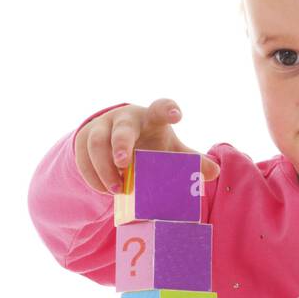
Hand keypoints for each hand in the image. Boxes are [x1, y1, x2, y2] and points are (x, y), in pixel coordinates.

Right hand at [74, 97, 220, 194]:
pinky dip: (92, 175)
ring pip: (96, 143)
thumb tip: (215, 171)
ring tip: (117, 189)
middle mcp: (125, 119)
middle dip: (121, 145)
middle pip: (122, 128)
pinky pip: (83, 157)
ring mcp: (102, 127)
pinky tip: (103, 189)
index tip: (177, 115)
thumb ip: (190, 160)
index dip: (167, 109)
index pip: (160, 108)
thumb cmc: (150, 144)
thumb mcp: (170, 151)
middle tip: (124, 164)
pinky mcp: (84, 140)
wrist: (115, 141)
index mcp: (151, 118)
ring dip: (104, 168)